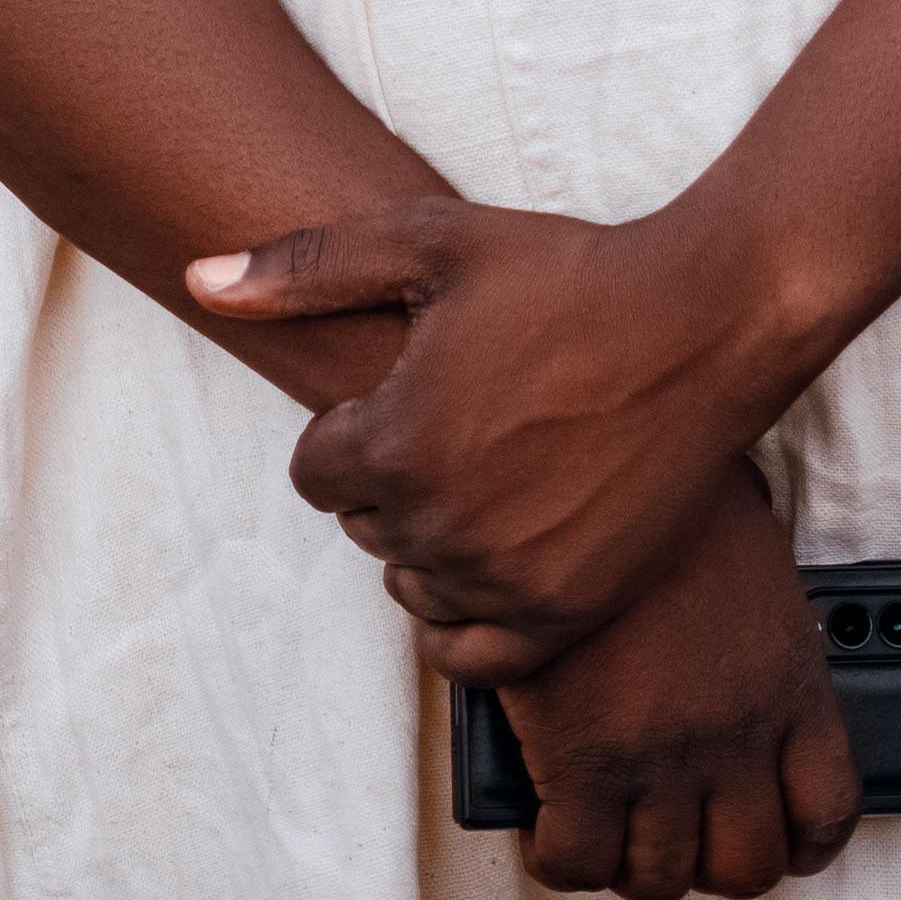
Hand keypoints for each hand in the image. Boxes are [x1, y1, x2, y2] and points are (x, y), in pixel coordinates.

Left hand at [193, 194, 763, 670]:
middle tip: (458, 423)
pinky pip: (473, 656)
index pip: (314, 473)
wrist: (701, 325)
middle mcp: (442, 525)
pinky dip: (465, 618)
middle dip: (391, 480)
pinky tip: (493, 559)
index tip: (406, 391)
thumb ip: (304, 267)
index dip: (352, 428)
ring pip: (413, 586)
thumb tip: (199, 277)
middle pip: (363, 528)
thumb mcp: (429, 242)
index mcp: (396, 442)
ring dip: (430, 542)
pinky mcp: (565, 613)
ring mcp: (506, 580)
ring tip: (488, 474)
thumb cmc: (566, 274)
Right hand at [494, 465, 861, 899]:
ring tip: (608, 827)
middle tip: (678, 831)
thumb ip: (757, 601)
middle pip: (745, 866)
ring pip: (659, 877)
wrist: (592, 462)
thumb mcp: (750, 540)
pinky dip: (561, 857)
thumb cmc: (670, 484)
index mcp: (790, 682)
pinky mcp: (581, 760)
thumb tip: (737, 603)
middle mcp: (737, 735)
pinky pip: (576, 859)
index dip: (802, 841)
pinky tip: (547, 824)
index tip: (777, 834)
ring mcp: (661, 757)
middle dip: (711, 862)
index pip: (828, 809)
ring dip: (635, 864)